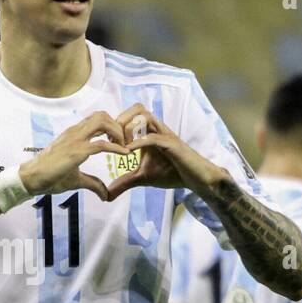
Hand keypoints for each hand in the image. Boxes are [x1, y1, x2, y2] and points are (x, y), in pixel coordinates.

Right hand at [19, 111, 130, 199]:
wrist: (31, 178)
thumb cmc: (49, 176)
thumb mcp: (76, 179)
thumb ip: (92, 183)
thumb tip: (105, 195)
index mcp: (74, 134)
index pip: (97, 119)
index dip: (112, 126)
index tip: (120, 141)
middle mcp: (75, 132)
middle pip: (102, 115)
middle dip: (118, 126)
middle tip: (124, 142)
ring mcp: (75, 139)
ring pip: (103, 122)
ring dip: (117, 133)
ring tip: (123, 146)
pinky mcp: (76, 151)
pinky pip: (101, 144)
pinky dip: (116, 148)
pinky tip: (124, 154)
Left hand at [106, 111, 230, 200]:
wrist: (196, 180)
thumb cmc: (172, 174)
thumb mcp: (142, 178)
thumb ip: (124, 182)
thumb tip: (107, 195)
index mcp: (149, 132)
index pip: (130, 115)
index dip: (116, 123)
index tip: (105, 139)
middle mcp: (157, 129)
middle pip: (137, 108)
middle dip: (121, 119)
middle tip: (111, 138)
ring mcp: (165, 135)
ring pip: (145, 116)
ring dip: (129, 128)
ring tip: (121, 145)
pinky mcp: (172, 145)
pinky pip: (153, 137)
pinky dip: (138, 142)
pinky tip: (128, 152)